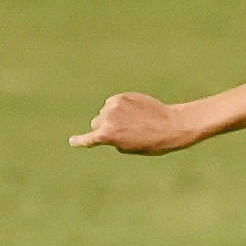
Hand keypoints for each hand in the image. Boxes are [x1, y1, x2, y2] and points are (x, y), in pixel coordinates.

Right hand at [70, 92, 201, 154]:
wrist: (172, 125)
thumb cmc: (152, 142)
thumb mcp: (130, 147)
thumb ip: (114, 139)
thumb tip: (107, 129)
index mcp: (107, 136)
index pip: (88, 139)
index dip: (80, 141)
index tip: (73, 141)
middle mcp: (106, 119)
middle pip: (96, 123)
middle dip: (105, 127)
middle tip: (124, 131)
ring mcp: (113, 106)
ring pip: (106, 112)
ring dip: (115, 116)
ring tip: (136, 121)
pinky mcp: (121, 97)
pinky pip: (114, 103)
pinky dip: (121, 107)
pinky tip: (137, 112)